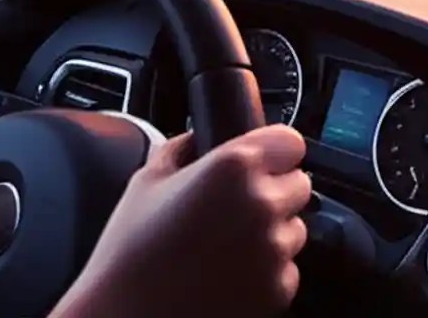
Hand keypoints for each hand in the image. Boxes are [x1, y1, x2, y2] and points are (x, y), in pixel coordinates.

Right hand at [52, 125, 311, 317]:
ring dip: (272, 232)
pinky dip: (267, 269)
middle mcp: (262, 204)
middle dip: (274, 191)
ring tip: (226, 246)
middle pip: (298, 184)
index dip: (274, 151)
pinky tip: (227, 274)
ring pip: (295, 228)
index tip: (261, 160)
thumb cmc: (129, 254)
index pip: (290, 142)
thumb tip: (199, 138)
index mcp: (233, 167)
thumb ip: (182, 149)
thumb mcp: (146, 183)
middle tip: (235, 207)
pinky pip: (287, 267)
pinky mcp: (279, 289)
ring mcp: (275, 250)